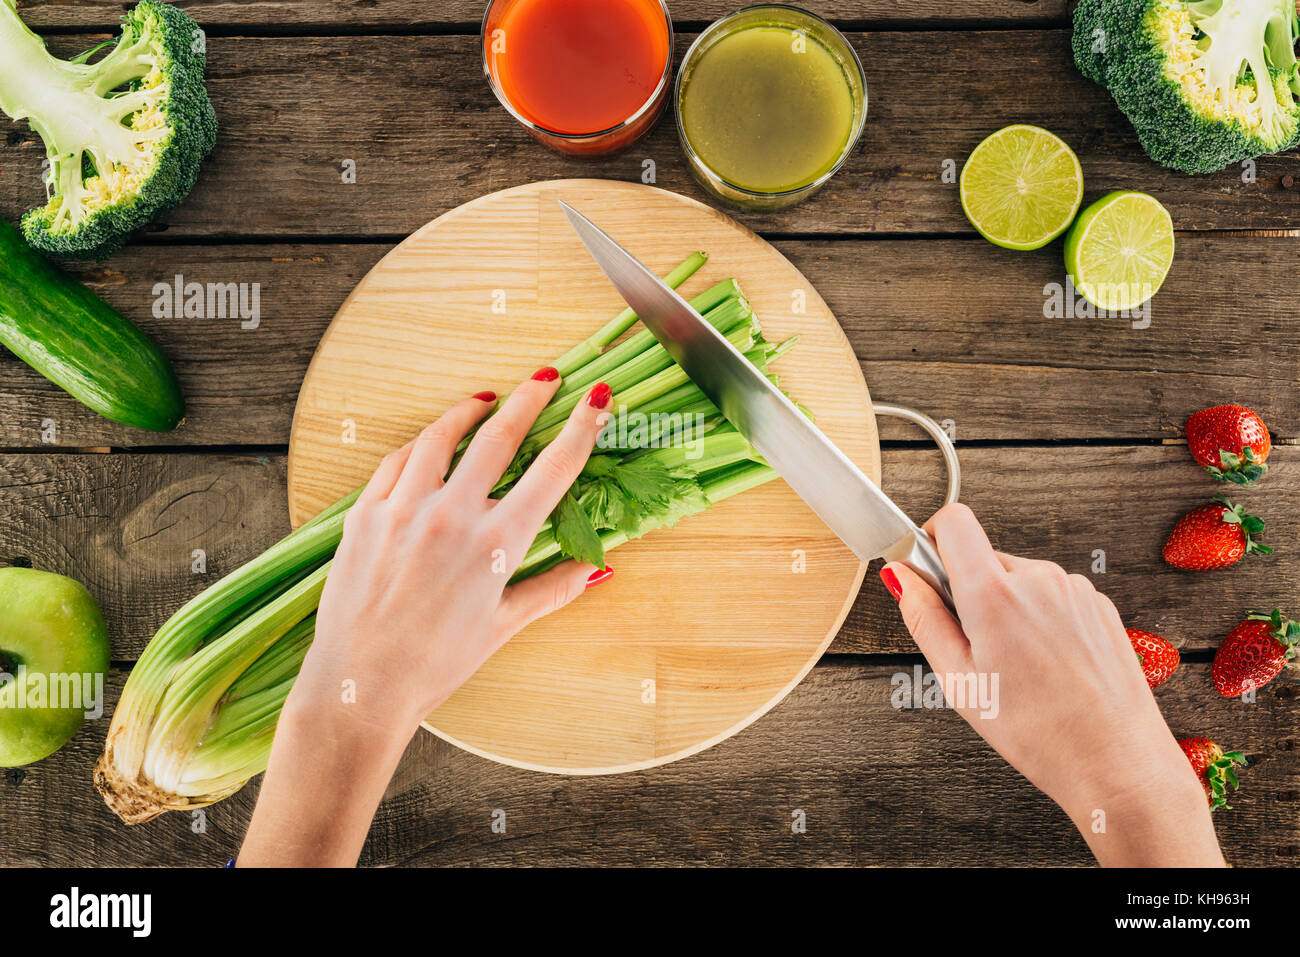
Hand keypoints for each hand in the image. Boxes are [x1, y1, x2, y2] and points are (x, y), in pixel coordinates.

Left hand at [239, 369, 613, 865]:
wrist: (360, 685)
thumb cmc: (436, 664)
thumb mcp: (503, 626)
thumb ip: (553, 589)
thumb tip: (599, 569)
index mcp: (497, 544)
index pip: (554, 470)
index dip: (582, 428)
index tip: (600, 398)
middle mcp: (452, 516)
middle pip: (500, 436)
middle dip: (530, 399)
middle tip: (547, 377)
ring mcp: (404, 510)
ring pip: (441, 438)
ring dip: (467, 411)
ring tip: (485, 399)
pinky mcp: (366, 514)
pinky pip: (398, 462)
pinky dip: (420, 444)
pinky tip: (430, 441)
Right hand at [882, 504, 1223, 866]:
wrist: (1117, 762)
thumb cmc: (1039, 732)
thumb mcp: (959, 680)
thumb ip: (924, 618)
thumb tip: (899, 576)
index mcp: (995, 594)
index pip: (953, 521)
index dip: (931, 539)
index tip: (927, 573)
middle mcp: (1038, 578)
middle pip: (983, 557)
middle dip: (969, 592)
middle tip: (975, 649)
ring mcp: (1074, 589)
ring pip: (1018, 579)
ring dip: (1006, 608)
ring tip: (1017, 667)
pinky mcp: (1098, 604)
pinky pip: (1052, 596)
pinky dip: (1039, 619)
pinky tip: (1047, 666)